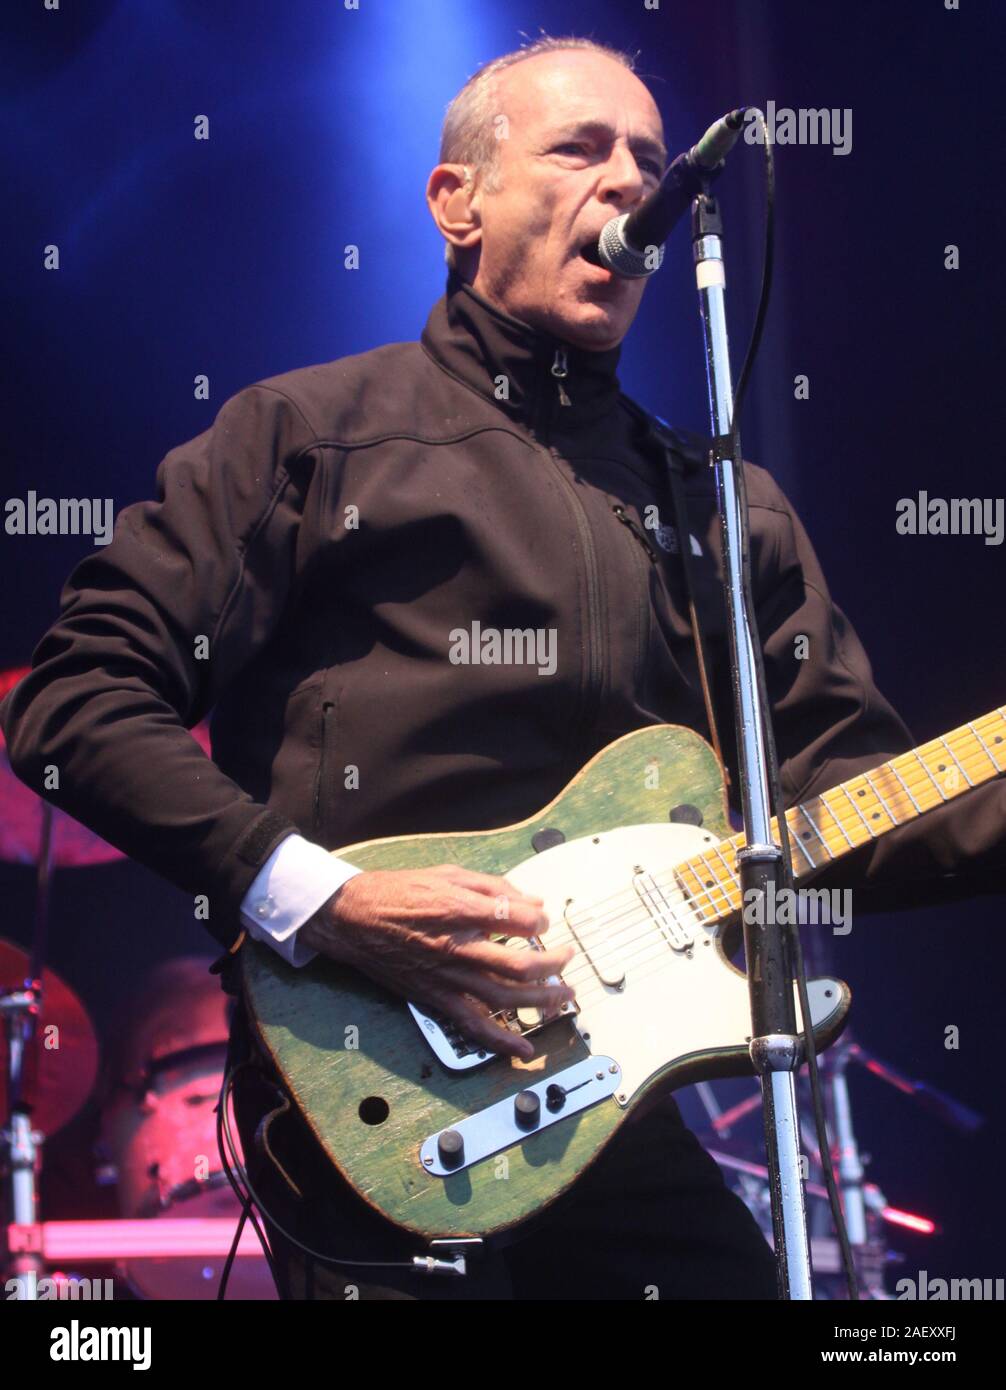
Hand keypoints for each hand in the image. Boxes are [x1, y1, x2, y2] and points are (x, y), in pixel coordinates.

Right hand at [299, 864, 573, 1058]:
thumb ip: (492, 886)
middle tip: (566, 957)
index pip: (520, 920)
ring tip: (563, 996)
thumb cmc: (396, 892)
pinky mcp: (436, 998)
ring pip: (506, 998)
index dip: (542, 921)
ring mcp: (448, 977)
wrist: (351, 917)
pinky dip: (501, 1041)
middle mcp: (458, 947)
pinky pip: (473, 1026)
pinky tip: (524, 1048)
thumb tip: (529, 899)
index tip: (545, 921)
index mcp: (461, 910)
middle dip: (554, 964)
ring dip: (542, 1000)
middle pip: (521, 965)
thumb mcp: (447, 874)